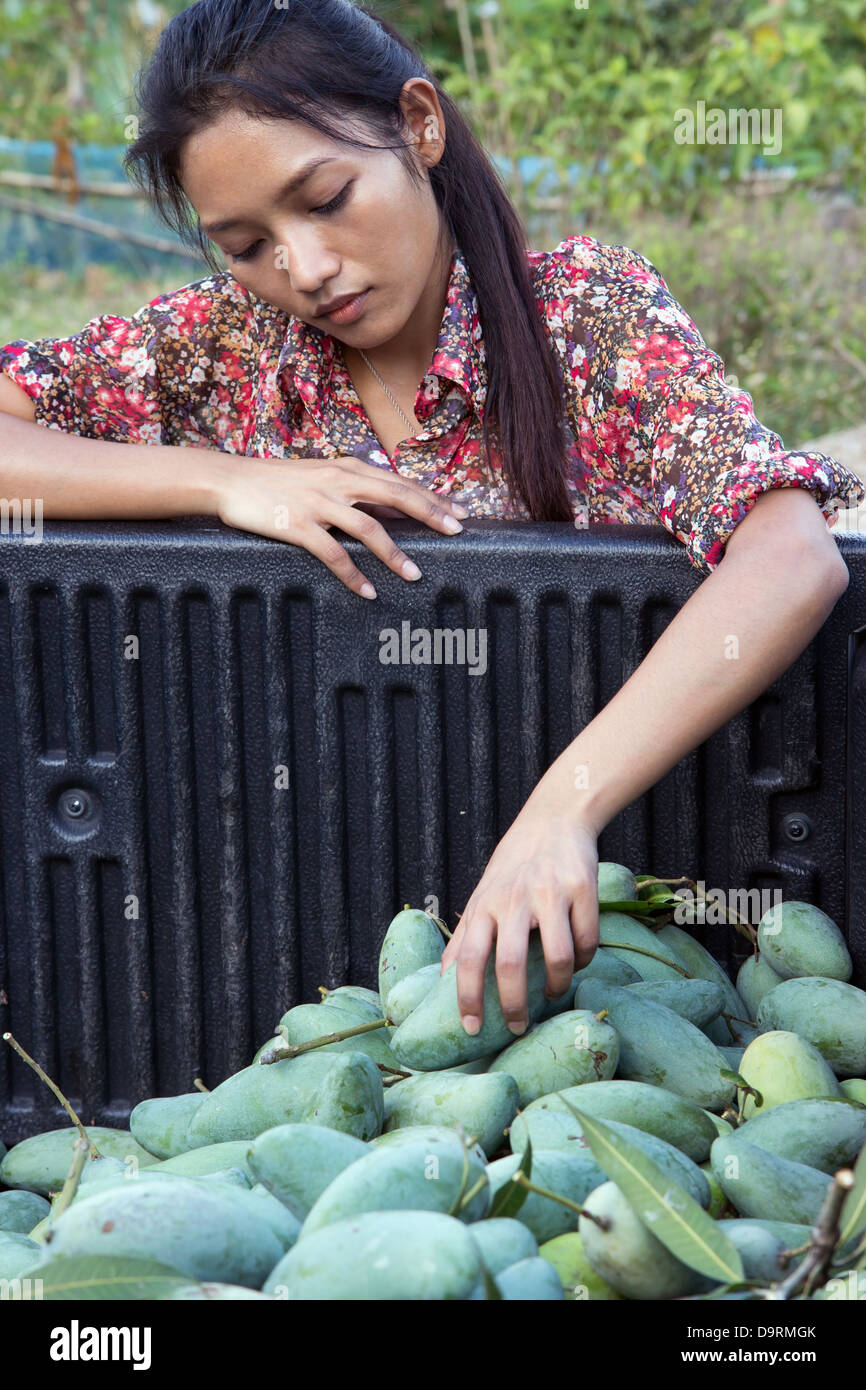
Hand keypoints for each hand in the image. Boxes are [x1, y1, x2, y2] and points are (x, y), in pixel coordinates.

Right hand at [214, 454, 467, 596]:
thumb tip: (394, 508)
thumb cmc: (278, 481)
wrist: (230, 480)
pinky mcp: (298, 525)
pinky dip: (353, 574)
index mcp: (349, 469)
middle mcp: (339, 482)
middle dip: (430, 514)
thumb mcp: (323, 477)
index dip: (434, 498)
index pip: (401, 482)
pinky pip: (333, 554)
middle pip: (396, 497)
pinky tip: (368, 590)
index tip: (461, 513)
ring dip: (395, 553)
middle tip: (456, 532)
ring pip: (369, 528)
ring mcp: (319, 503)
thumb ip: (358, 490)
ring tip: (415, 574)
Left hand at [440, 802, 599, 1035]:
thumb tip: (441, 979)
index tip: (471, 1028)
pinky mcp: (583, 888)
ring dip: (557, 986)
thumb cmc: (513, 867)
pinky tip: (576, 962)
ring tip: (552, 993)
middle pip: (510, 964)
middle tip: (518, 1026)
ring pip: (557, 957)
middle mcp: (514, 899)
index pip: (467, 958)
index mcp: (485, 904)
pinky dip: (583, 961)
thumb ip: (466, 935)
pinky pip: (587, 941)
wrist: (554, 820)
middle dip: (514, 1005)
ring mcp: (551, 893)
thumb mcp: (482, 895)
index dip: (467, 997)